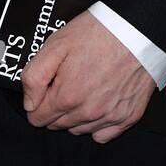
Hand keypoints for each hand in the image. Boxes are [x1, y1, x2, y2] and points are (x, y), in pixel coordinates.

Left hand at [21, 10, 156, 142]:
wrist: (136, 30)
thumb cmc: (97, 33)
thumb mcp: (55, 45)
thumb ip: (34, 77)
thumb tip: (29, 103)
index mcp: (67, 96)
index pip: (37, 118)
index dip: (36, 102)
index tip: (45, 88)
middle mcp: (88, 113)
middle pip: (57, 125)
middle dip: (55, 108)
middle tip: (65, 82)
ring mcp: (110, 117)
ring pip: (79, 130)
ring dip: (75, 115)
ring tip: (83, 87)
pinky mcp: (128, 117)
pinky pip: (103, 135)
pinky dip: (97, 124)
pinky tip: (98, 102)